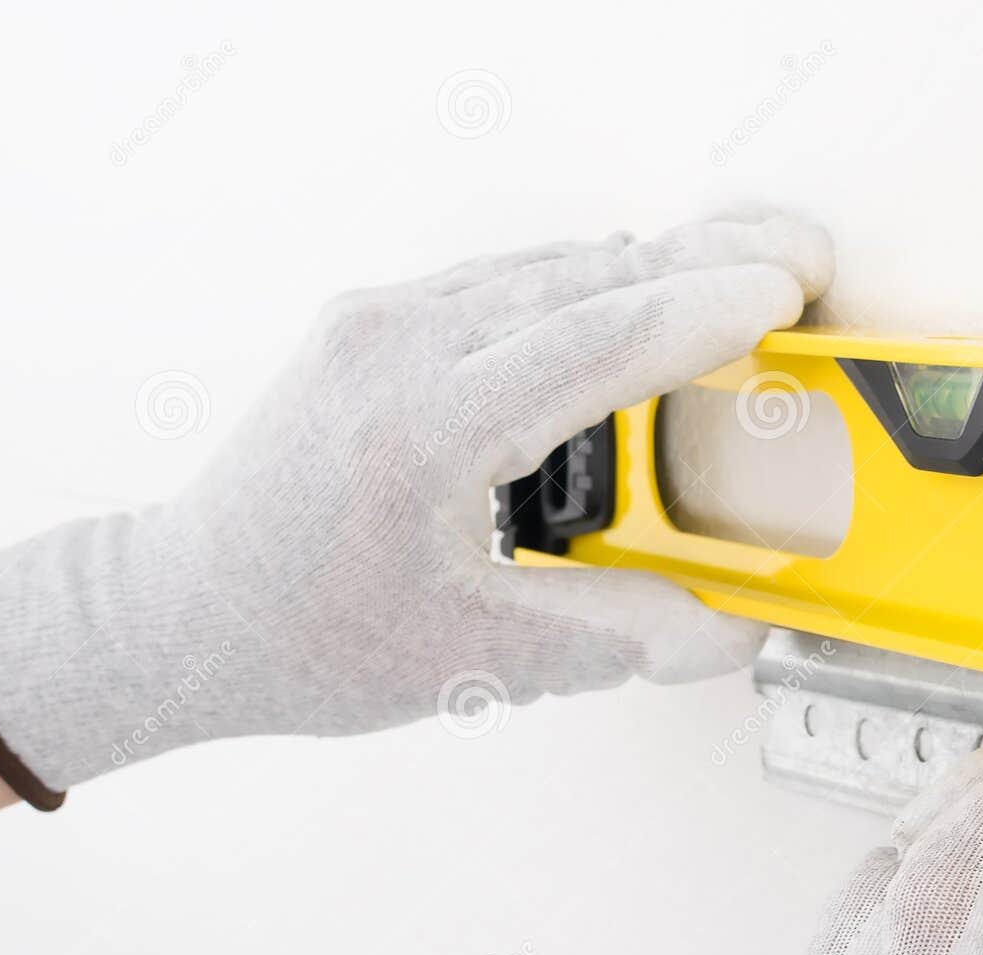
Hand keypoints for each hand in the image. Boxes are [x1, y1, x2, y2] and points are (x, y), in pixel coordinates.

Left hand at [0, 212, 833, 800]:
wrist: (185, 610)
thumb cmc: (302, 638)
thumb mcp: (472, 661)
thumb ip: (615, 637)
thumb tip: (724, 627)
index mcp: (419, 430)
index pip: (594, 342)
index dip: (705, 312)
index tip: (786, 295)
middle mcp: (393, 349)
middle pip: (583, 279)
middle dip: (705, 265)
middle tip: (797, 266)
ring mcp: (377, 323)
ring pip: (548, 269)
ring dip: (651, 272)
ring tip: (742, 287)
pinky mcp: (375, 323)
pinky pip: (507, 283)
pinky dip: (588, 290)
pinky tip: (640, 307)